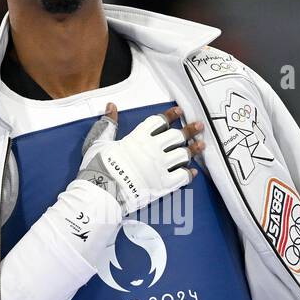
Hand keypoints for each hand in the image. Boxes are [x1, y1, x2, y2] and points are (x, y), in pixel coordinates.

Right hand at [76, 103, 203, 214]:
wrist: (102, 193)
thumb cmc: (98, 168)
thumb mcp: (99, 143)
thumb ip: (108, 124)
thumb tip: (111, 106)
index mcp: (138, 138)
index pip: (159, 121)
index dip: (170, 115)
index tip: (180, 111)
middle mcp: (152, 150)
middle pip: (176, 136)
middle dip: (189, 130)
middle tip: (199, 126)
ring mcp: (160, 168)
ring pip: (183, 155)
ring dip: (193, 150)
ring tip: (201, 145)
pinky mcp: (163, 185)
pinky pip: (182, 177)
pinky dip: (188, 174)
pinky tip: (192, 172)